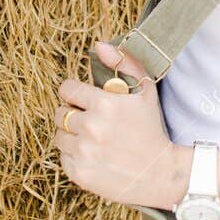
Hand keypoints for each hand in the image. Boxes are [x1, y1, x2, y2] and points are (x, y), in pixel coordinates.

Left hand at [54, 41, 180, 208]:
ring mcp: (84, 152)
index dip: (74, 93)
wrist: (160, 173)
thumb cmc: (152, 128)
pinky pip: (63, 158)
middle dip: (72, 114)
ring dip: (72, 136)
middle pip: (60, 113)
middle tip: (90, 121)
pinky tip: (93, 156)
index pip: (67, 89)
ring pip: (59, 136)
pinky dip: (74, 156)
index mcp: (104, 104)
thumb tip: (98, 46)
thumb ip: (124, 62)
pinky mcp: (80, 173)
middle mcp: (91, 127)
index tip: (83, 100)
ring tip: (92, 139)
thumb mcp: (145, 90)